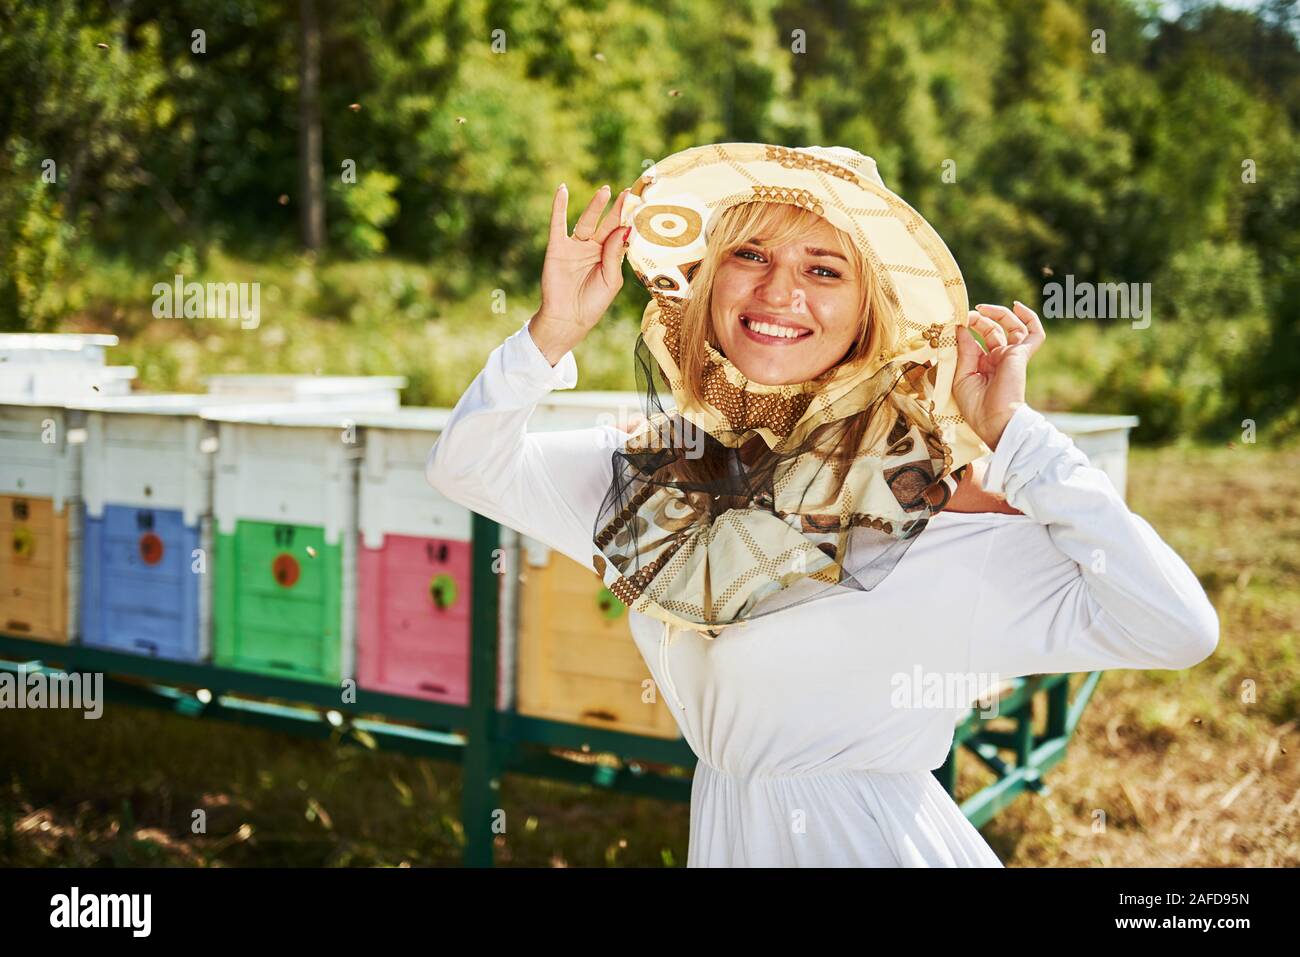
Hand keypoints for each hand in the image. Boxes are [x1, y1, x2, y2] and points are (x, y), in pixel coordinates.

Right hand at [528, 183, 631, 364]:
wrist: (567, 319)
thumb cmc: (592, 305)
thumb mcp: (611, 281)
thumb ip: (616, 255)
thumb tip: (623, 229)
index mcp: (609, 257)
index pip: (620, 233)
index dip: (628, 219)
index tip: (639, 202)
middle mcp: (593, 249)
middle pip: (606, 224)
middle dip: (616, 209)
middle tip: (628, 192)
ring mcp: (575, 247)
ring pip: (587, 221)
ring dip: (595, 206)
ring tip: (604, 191)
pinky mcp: (557, 248)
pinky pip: (558, 223)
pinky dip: (559, 206)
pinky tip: (562, 190)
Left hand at [953, 301, 1045, 449]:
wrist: (995, 421)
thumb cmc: (976, 407)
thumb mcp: (960, 376)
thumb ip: (963, 351)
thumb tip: (960, 327)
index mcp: (982, 366)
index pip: (976, 340)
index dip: (967, 329)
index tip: (955, 323)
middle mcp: (998, 359)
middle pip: (992, 330)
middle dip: (979, 320)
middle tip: (967, 315)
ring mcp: (1011, 356)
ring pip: (1012, 327)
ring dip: (997, 314)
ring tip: (982, 308)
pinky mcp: (1021, 355)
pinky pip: (1034, 333)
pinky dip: (1029, 318)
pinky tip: (1016, 307)